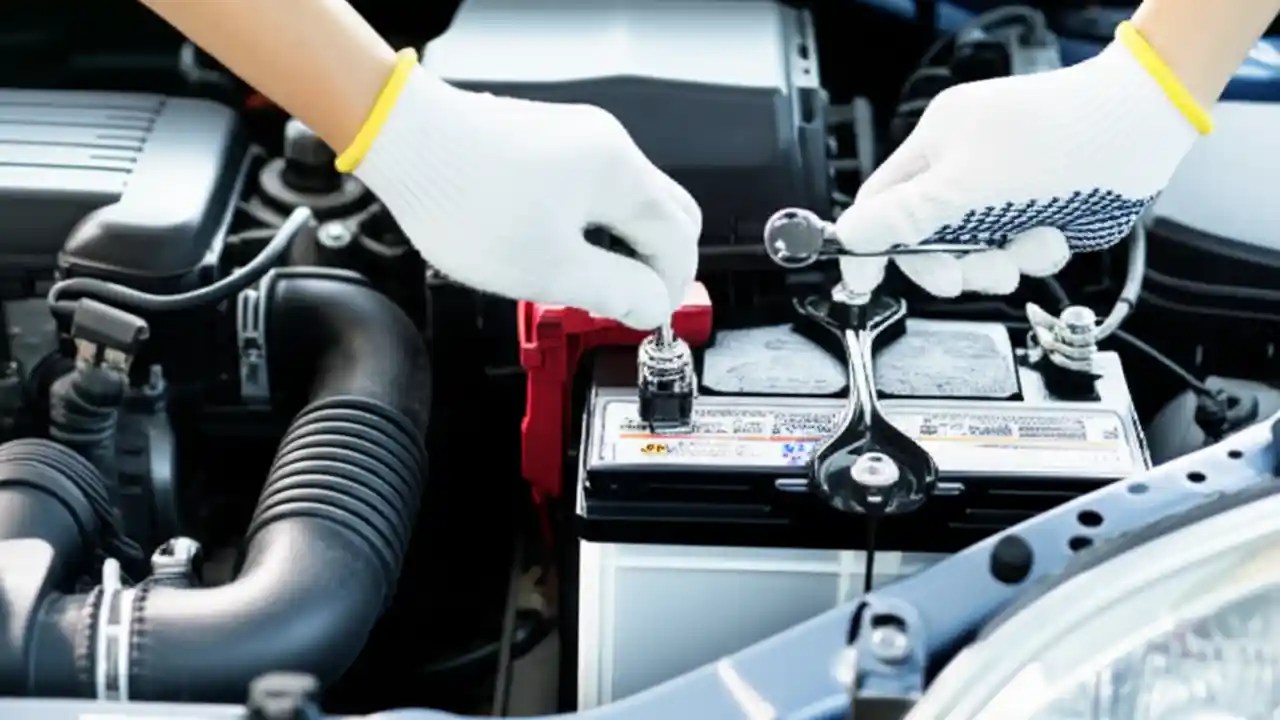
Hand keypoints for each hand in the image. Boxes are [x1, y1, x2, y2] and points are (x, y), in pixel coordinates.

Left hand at [351, 64, 700, 329]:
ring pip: (628, 200)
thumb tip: (653, 306)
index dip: (671, 289)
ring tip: (581, 281)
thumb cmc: (465, 199)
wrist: (401, 140)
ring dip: (619, 245)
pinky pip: (592, 187)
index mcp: (621, 174)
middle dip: (655, 264)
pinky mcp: (547, 139)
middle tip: (625, 303)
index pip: (680, 240)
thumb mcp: (549, 269)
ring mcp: (577, 137)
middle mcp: (607, 146)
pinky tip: (553, 247)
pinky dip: (591, 223)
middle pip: (667, 214)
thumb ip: (614, 291)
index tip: (646, 319)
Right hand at [834, 34, 1203, 297]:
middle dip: (953, 263)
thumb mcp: (969, 184)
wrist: (1142, 126)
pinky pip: (1018, 252)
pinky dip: (1036, 252)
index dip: (871, 246)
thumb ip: (907, 217)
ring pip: (976, 253)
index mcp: (936, 147)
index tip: (866, 283)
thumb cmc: (1060, 135)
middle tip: (965, 278)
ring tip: (1029, 244)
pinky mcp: (1037, 211)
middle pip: (928, 239)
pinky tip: (1054, 233)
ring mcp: (1002, 191)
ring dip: (1002, 260)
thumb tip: (849, 237)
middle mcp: (964, 168)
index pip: (881, 205)